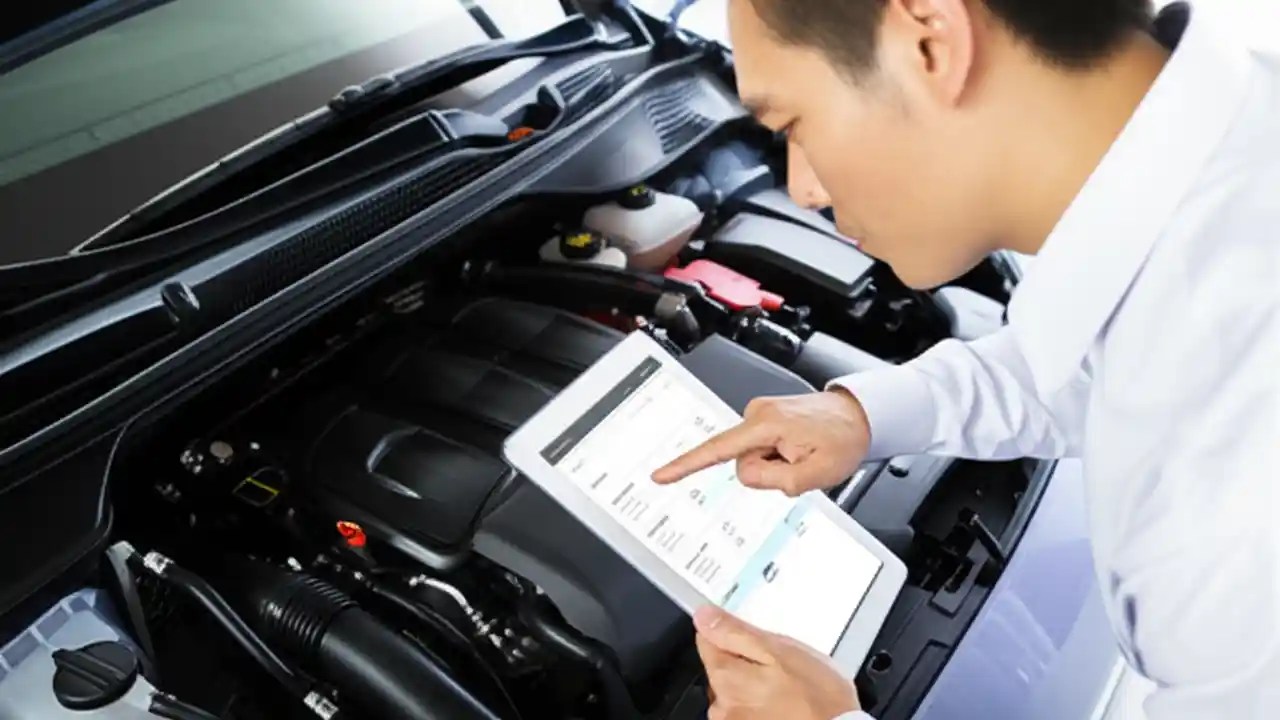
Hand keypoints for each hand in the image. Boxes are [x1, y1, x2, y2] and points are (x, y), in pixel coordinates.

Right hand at [652, 389, 869, 495]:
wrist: (858, 415)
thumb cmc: (843, 438)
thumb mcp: (816, 474)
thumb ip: (776, 481)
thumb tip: (748, 475)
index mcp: (766, 424)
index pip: (717, 450)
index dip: (686, 465)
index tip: (661, 475)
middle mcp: (757, 413)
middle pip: (742, 463)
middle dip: (768, 472)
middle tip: (801, 463)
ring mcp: (760, 414)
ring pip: (752, 458)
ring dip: (776, 464)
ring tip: (804, 452)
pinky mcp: (764, 419)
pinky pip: (760, 450)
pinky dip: (777, 456)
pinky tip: (799, 448)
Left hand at [694, 606, 860, 719]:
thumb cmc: (817, 699)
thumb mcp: (780, 651)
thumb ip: (736, 633)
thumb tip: (704, 616)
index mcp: (726, 677)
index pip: (706, 641)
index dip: (727, 632)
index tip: (748, 634)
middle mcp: (721, 706)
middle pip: (721, 670)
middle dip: (745, 663)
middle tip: (779, 666)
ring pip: (735, 693)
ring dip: (754, 687)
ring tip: (787, 691)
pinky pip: (747, 713)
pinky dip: (761, 708)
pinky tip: (785, 708)